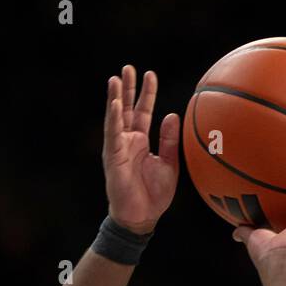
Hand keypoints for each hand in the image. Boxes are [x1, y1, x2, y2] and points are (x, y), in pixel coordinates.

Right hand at [104, 66, 179, 234]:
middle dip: (127, 88)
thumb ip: (169, 140)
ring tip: (115, 78)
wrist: (142, 217)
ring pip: (116, 118)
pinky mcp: (113, 158)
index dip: (146, 93)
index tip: (149, 74)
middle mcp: (127, 141)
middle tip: (127, 67)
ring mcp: (118, 148)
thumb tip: (172, 115)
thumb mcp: (168, 164)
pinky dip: (114, 119)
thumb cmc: (154, 195)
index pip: (143, 112)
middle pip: (126, 109)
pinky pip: (113, 135)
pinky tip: (115, 103)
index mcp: (141, 142)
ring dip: (116, 98)